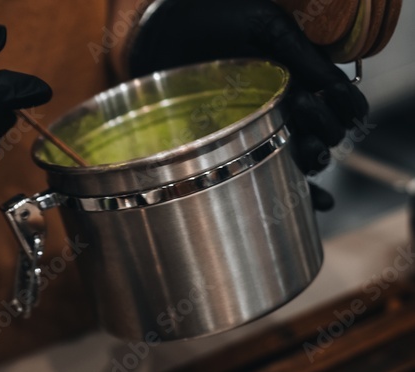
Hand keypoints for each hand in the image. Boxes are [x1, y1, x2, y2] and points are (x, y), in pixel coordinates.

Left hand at [129, 0, 368, 208]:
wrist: (170, 32)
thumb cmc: (220, 22)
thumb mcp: (269, 30)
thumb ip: (308, 59)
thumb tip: (346, 96)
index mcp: (298, 78)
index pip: (337, 105)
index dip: (345, 111)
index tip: (341, 110)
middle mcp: (284, 109)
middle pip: (321, 136)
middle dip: (323, 136)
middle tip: (306, 119)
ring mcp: (261, 133)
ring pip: (302, 160)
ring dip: (314, 164)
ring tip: (310, 159)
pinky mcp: (238, 154)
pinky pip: (275, 179)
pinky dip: (302, 195)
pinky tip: (321, 204)